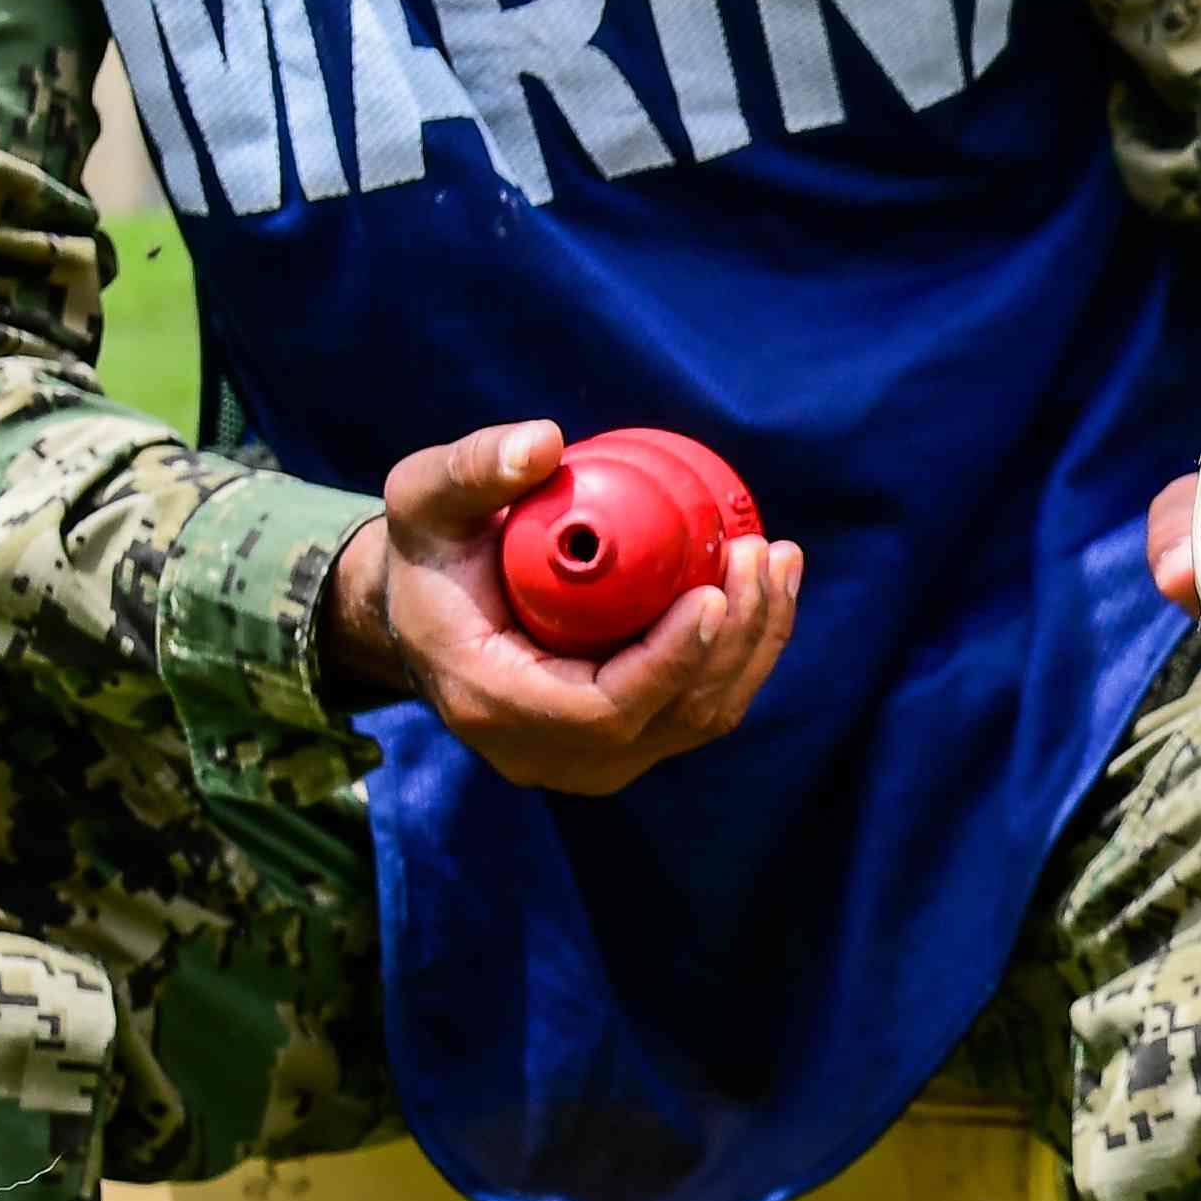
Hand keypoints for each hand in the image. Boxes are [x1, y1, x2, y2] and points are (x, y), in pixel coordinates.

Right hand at [323, 420, 799, 798]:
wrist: (424, 613)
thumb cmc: (428, 551)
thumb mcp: (423, 498)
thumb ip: (471, 468)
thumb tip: (545, 442)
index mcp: (496, 704)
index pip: (606, 710)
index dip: (670, 662)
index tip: (714, 593)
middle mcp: (548, 752)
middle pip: (672, 717)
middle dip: (736, 640)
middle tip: (759, 550)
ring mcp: (591, 758)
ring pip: (700, 717)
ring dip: (755, 643)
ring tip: (777, 558)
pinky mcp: (625, 742)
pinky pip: (699, 705)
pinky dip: (743, 649)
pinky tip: (765, 580)